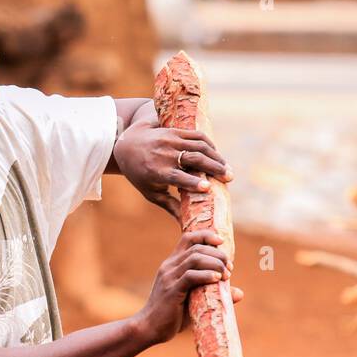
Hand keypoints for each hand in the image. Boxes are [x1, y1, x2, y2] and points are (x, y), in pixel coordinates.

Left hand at [113, 116, 232, 219]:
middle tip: (229, 178)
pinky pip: (197, 135)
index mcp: (156, 171)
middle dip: (213, 168)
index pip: (177, 176)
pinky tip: (218, 156)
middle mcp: (164, 154)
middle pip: (193, 159)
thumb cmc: (140, 174)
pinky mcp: (175, 131)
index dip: (192, 182)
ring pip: (199, 146)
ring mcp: (170, 140)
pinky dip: (210, 145)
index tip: (207, 188)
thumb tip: (185, 225)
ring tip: (227, 169)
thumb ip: (170, 206)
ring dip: (216, 157)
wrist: (127, 144)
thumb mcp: (151, 192)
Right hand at [133, 229, 244, 344]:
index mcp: (172, 263)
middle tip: (229, 268)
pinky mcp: (171, 290)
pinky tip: (217, 280)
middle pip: (196, 248)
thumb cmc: (172, 314)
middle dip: (217, 255)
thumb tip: (240, 293)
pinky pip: (190, 276)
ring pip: (194, 259)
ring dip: (215, 264)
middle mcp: (169, 266)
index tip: (221, 243)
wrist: (149, 327)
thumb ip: (213, 292)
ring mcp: (169, 277)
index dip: (206, 236)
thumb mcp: (194, 299)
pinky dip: (206, 275)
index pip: (188, 238)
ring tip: (226, 275)